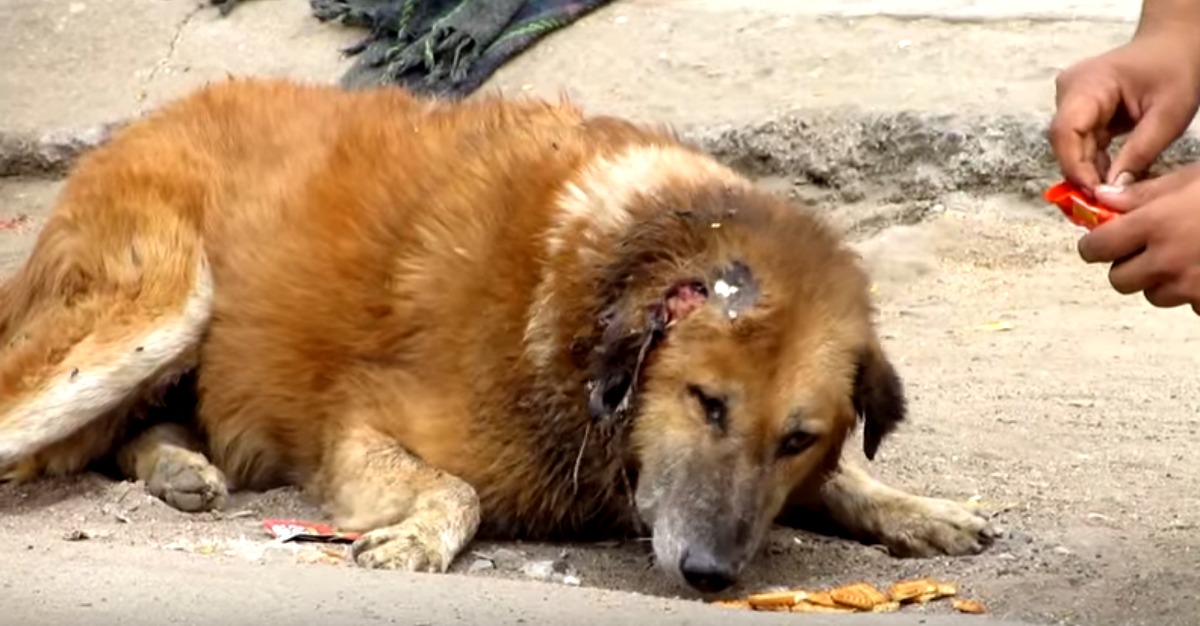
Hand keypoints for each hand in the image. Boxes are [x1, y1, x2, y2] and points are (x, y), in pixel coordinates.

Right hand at [1049, 34, 1199, 191]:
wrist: (1176, 44)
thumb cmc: (1176, 69)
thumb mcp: (1167, 116)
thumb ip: (1138, 155)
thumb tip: (1112, 192)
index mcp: (1088, 84)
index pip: (1065, 132)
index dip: (1074, 167)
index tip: (1094, 195)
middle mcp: (1070, 90)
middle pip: (1064, 142)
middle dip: (1081, 173)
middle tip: (1102, 202)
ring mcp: (1072, 99)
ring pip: (1070, 146)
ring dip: (1088, 170)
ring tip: (1110, 192)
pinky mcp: (1080, 109)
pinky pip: (1080, 142)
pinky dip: (1094, 161)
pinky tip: (1110, 175)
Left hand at [1078, 163, 1199, 311]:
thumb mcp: (1192, 179)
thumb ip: (1144, 193)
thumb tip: (1103, 198)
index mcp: (1155, 224)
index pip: (1096, 248)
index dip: (1095, 245)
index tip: (1102, 240)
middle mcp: (1166, 261)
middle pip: (1120, 279)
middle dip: (1129, 266)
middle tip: (1150, 248)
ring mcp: (1189, 288)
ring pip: (1154, 295)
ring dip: (1162, 281)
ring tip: (1188, 257)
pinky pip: (1189, 305)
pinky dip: (1194, 293)